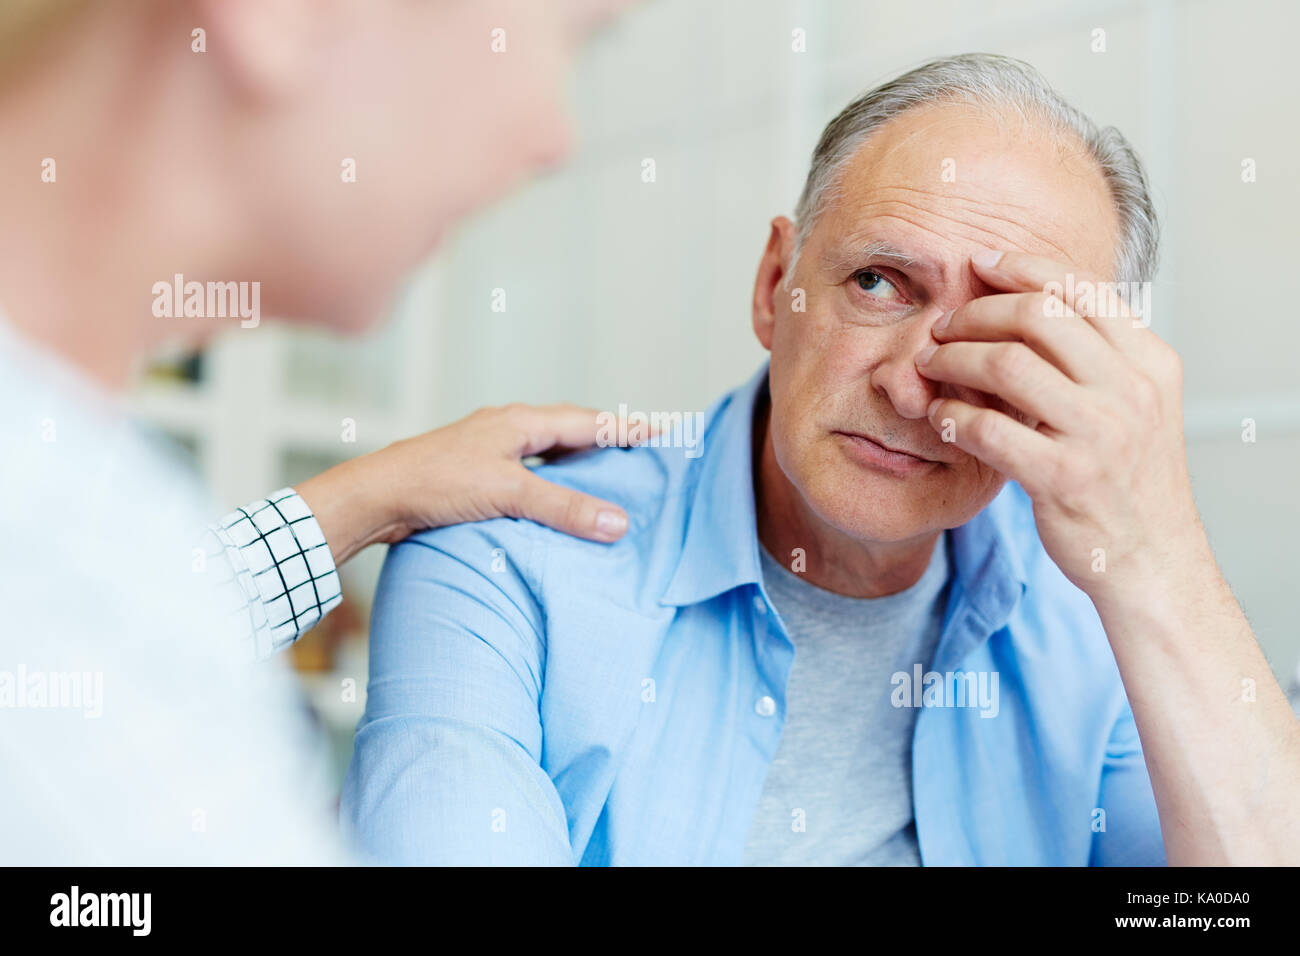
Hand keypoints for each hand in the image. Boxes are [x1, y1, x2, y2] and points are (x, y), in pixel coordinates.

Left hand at [297, 403, 637, 565]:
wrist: (377, 496)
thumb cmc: (437, 484)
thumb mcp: (509, 494)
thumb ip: (564, 508)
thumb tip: (618, 522)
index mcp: (520, 421)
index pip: (589, 422)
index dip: (626, 429)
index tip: (661, 432)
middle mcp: (507, 428)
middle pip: (569, 429)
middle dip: (606, 438)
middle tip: (640, 450)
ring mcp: (489, 448)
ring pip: (546, 449)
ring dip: (577, 458)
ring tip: (606, 474)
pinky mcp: (475, 473)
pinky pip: (527, 469)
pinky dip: (551, 478)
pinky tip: (553, 498)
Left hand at [917, 250, 1203, 604]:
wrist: (1154, 559)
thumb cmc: (1131, 479)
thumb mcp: (1137, 403)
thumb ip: (1099, 355)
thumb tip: (1036, 300)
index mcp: (1150, 361)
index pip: (1080, 287)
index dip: (1021, 266)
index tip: (979, 263)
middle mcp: (1131, 389)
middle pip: (1037, 315)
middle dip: (977, 312)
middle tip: (943, 326)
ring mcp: (1100, 434)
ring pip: (1006, 364)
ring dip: (954, 359)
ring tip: (930, 365)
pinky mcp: (1064, 478)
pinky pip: (988, 429)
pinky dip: (953, 416)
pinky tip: (939, 415)